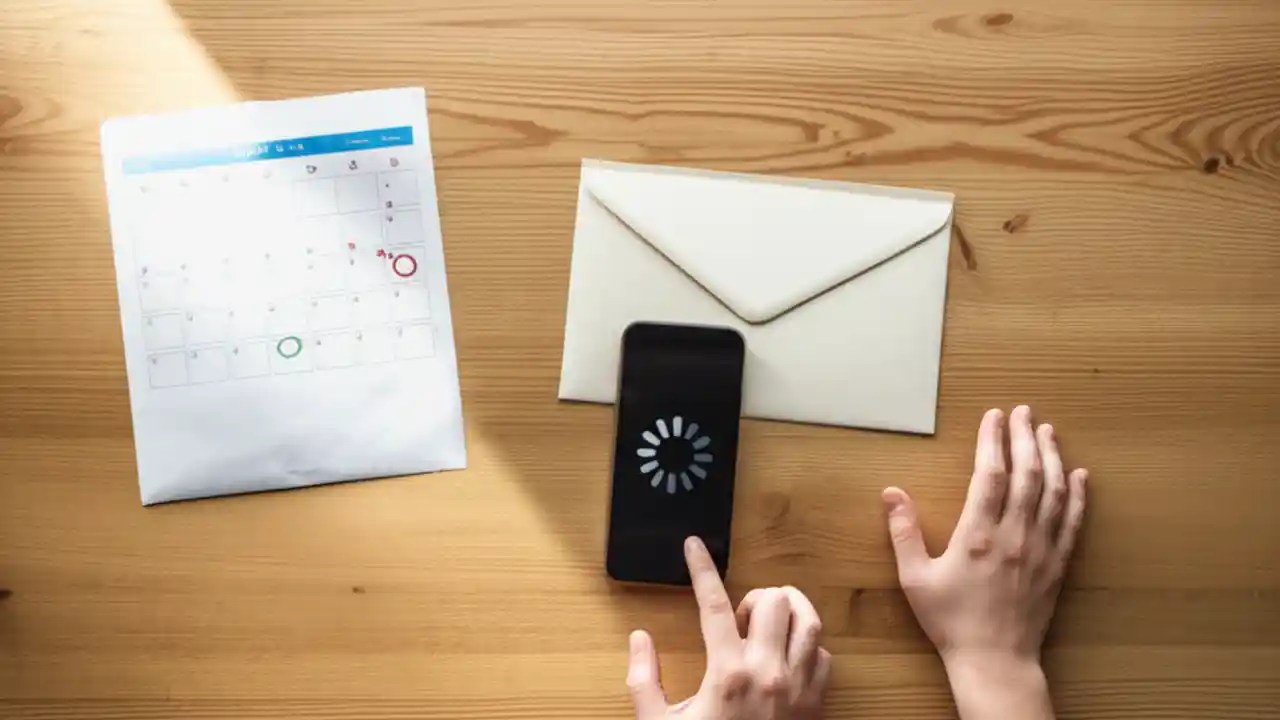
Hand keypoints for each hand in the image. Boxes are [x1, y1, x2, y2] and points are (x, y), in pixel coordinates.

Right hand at [626, 537, 830, 719]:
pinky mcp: (817, 704)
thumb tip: (639, 638)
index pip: (714, 605)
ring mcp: (798, 688)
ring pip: (810, 621)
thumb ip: (644, 679)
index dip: (702, 569)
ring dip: (789, 611)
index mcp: (726, 673)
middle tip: (740, 619)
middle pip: (775, 600)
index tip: (694, 545)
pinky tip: (788, 656)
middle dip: (756, 597)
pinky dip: (808, 647)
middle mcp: (768, 673)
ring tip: (768, 624)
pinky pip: (824, 656)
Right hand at [882, 406, 1087, 718]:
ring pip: (1053, 493)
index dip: (992, 441)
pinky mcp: (1057, 565)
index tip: (993, 417)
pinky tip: (1079, 477)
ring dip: (1052, 458)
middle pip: (1026, 475)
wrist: (994, 661)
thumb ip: (903, 532)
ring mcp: (1040, 550)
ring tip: (1048, 432)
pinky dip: (1077, 496)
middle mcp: (1014, 536)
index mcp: (977, 535)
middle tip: (1024, 412)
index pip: (989, 475)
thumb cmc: (951, 621)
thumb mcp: (915, 578)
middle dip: (1025, 438)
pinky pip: (1072, 523)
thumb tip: (891, 493)